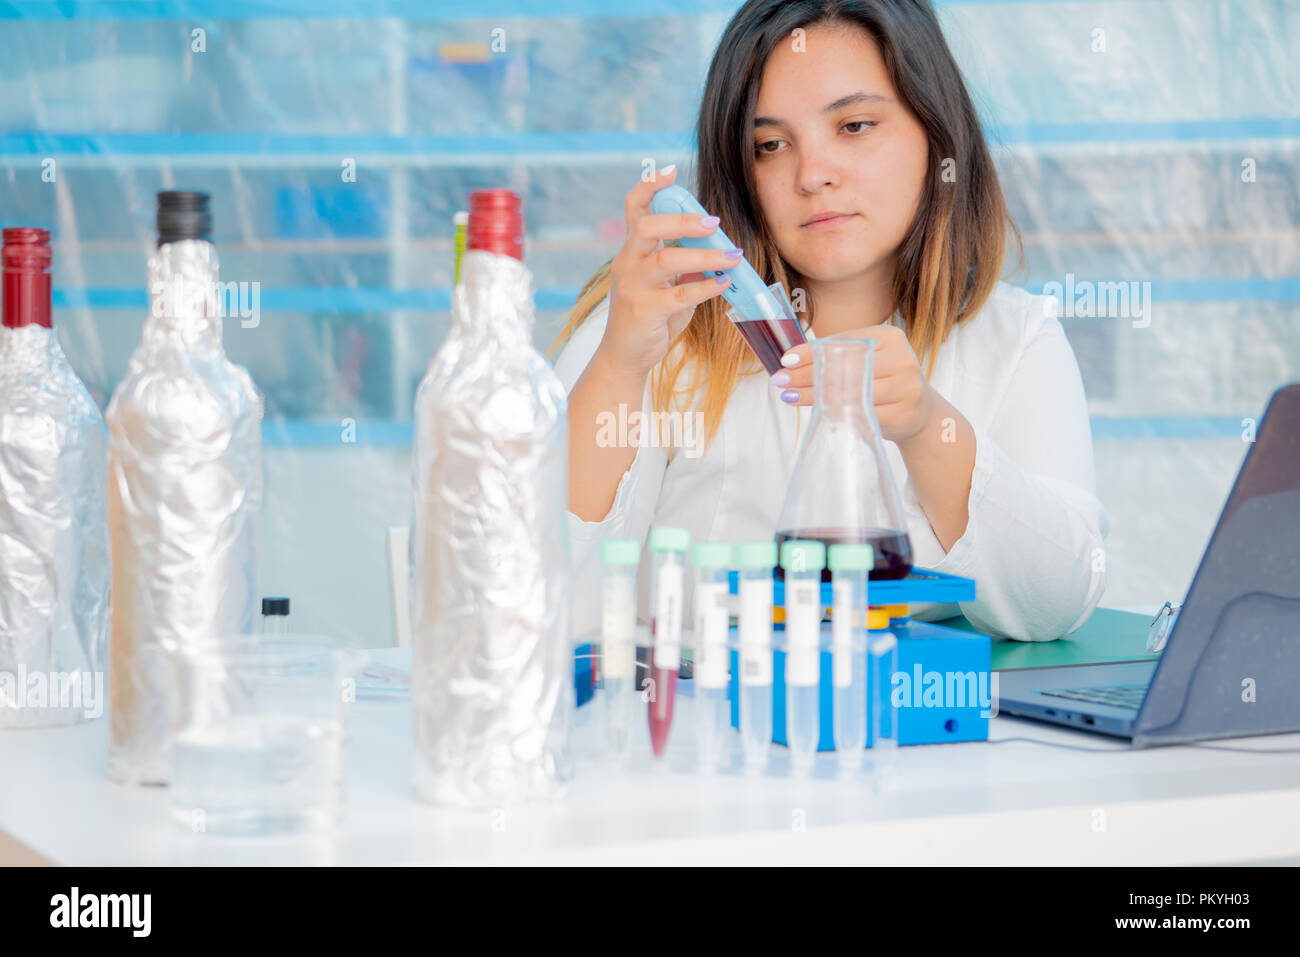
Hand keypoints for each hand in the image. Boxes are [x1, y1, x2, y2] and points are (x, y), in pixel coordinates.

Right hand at [596, 164, 742, 378]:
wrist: (626, 356)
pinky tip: (724, 283)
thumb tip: (719, 250)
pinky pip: (679, 295)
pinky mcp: (643, 311)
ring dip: (704, 255)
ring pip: (667, 260)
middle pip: (648, 226)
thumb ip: (685, 266)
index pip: (634, 208)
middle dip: (682, 220)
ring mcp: (633, 287)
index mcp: (632, 251)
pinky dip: (705, 287)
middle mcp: (627, 263)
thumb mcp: (666, 285)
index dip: (650, 186)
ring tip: (733, 256)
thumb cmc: (650, 317)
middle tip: (713, 222)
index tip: (671, 172)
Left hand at [770, 322, 937, 444]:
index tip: (786, 360)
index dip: (812, 351)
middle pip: (845, 367)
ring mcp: (906, 387)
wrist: (919, 412)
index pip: (844, 342)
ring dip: (814, 396)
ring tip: (790, 396)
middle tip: (781, 381)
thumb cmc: (884, 381)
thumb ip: (838, 356)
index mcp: (891, 337)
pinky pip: (862, 414)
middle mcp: (902, 358)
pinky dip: (836, 414)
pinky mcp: (904, 413)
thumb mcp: (867, 360)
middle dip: (808, 375)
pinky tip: (818, 413)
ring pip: (850, 392)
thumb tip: (791, 361)